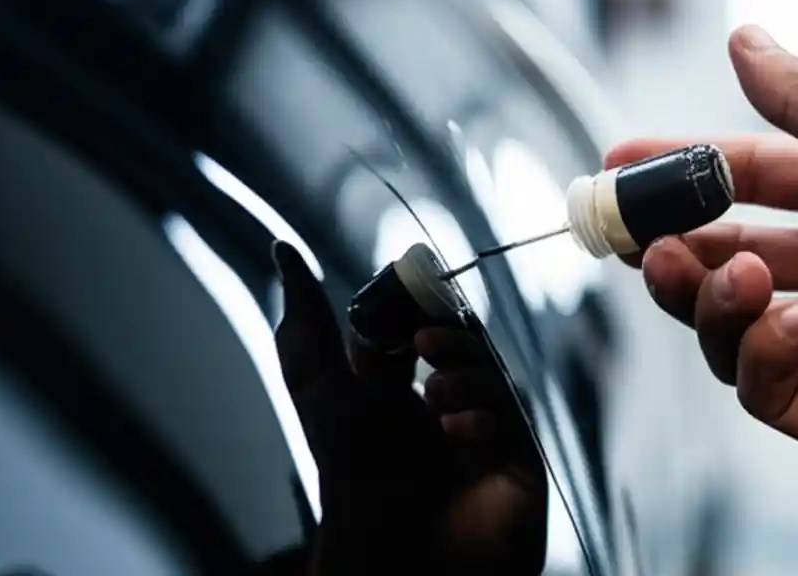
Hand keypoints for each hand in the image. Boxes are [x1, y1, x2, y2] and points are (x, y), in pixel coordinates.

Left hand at [271, 241, 545, 572]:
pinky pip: (511, 415)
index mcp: (390, 397)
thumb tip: (283, 252)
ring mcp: (478, 436)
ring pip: (486, 375)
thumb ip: (305, 325)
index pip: (413, 331)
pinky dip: (482, 415)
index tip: (408, 286)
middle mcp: (435, 413)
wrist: (394, 554)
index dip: (411, 306)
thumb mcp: (320, 388)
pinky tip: (456, 435)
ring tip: (435, 396)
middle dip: (443, 334)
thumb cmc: (353, 480)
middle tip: (422, 341)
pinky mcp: (514, 459)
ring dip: (461, 373)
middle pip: (457, 344)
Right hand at [608, 25, 797, 485]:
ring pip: (725, 328)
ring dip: (710, 297)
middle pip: (717, 261)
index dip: (677, 174)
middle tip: (636, 238)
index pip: (741, 183)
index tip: (617, 166)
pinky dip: (762, 354)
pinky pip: (762, 387)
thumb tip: (742, 38)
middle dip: (667, 248)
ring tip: (735, 275)